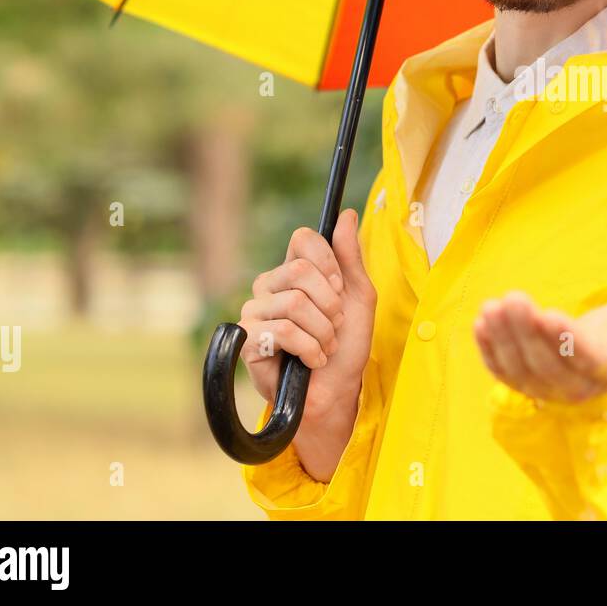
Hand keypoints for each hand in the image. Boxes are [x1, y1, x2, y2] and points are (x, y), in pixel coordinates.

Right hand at [239, 209, 376, 422]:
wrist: (337, 391)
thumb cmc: (347, 345)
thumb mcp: (359, 296)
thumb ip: (350, 256)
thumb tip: (346, 214)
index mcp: (294, 270)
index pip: (303, 239)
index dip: (327, 261)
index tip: (339, 286)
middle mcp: (269, 285)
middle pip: (298, 270)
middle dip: (330, 303)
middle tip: (335, 325)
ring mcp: (255, 311)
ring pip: (294, 303)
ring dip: (323, 331)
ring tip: (326, 347)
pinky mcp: (247, 340)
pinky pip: (282, 331)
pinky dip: (310, 349)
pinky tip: (311, 360)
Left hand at [474, 290, 606, 403]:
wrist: (604, 353)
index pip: (583, 358)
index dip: (564, 339)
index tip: (548, 313)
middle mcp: (575, 387)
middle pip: (547, 364)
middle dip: (527, 331)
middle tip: (514, 298)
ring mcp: (547, 389)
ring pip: (521, 369)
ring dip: (504, 338)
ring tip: (494, 305)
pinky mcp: (525, 384)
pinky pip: (503, 372)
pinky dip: (489, 350)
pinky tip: (481, 321)